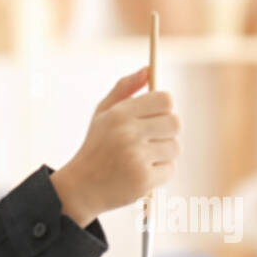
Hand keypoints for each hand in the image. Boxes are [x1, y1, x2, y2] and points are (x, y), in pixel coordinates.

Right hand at [51, 66, 181, 226]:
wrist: (81, 188)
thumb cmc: (96, 146)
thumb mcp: (103, 113)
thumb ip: (124, 88)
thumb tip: (148, 69)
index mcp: (120, 114)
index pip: (165, 100)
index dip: (165, 108)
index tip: (156, 116)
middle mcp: (128, 134)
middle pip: (175, 123)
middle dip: (167, 131)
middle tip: (152, 139)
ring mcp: (137, 158)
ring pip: (174, 147)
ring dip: (164, 153)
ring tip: (143, 158)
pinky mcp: (144, 179)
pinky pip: (170, 169)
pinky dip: (160, 172)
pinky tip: (141, 173)